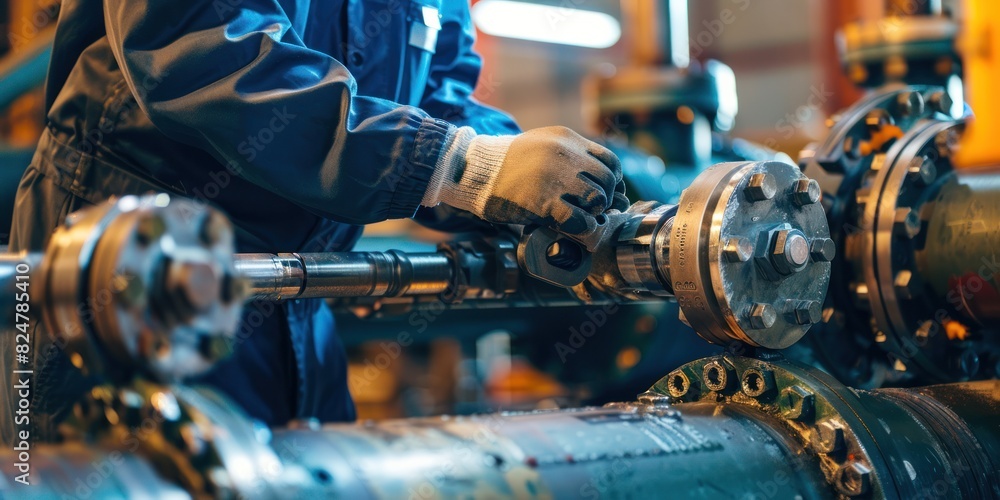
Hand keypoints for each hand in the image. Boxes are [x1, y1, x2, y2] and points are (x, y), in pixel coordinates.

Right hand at [422, 126, 624, 234]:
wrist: (473, 171)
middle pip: (606, 181)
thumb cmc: (506, 164)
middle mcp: (566, 155)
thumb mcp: (540, 145)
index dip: (612, 181)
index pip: (609, 160)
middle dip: (605, 200)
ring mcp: (557, 178)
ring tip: (583, 220)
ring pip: (597, 200)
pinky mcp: (545, 202)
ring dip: (594, 214)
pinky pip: (580, 220)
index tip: (606, 193)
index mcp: (567, 139)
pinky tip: (580, 235)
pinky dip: (585, 231)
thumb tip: (594, 180)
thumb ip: (567, 156)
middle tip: (595, 212)